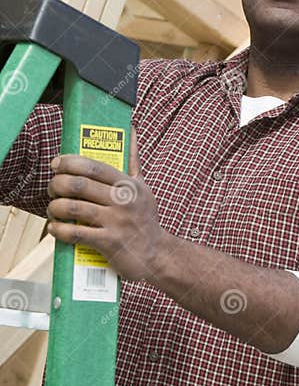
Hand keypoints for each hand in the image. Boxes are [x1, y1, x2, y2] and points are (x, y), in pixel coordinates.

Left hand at [46, 126, 165, 281]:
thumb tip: (131, 130)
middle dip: (57, 185)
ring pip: (73, 208)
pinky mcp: (110, 243)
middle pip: (79, 185)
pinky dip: (59, 230)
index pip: (93, 166)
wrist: (158, 254)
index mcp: (128, 185)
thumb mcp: (143, 188)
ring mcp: (116, 222)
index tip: (56, 164)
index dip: (69, 162)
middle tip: (52, 189)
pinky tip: (55, 228)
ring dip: (55, 208)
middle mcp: (123, 201)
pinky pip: (76, 233)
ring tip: (52, 209)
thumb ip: (133, 161)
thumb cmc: (145, 219)